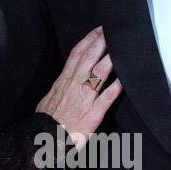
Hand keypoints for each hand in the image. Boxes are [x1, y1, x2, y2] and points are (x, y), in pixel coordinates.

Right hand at [37, 27, 123, 149]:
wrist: (44, 139)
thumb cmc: (46, 122)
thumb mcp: (49, 99)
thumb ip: (60, 88)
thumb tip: (64, 82)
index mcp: (63, 81)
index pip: (76, 54)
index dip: (88, 40)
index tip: (98, 30)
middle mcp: (74, 85)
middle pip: (89, 57)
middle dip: (101, 42)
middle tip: (112, 30)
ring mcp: (84, 99)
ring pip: (98, 73)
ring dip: (111, 58)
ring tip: (122, 47)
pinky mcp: (93, 114)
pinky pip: (106, 98)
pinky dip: (116, 87)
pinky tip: (125, 80)